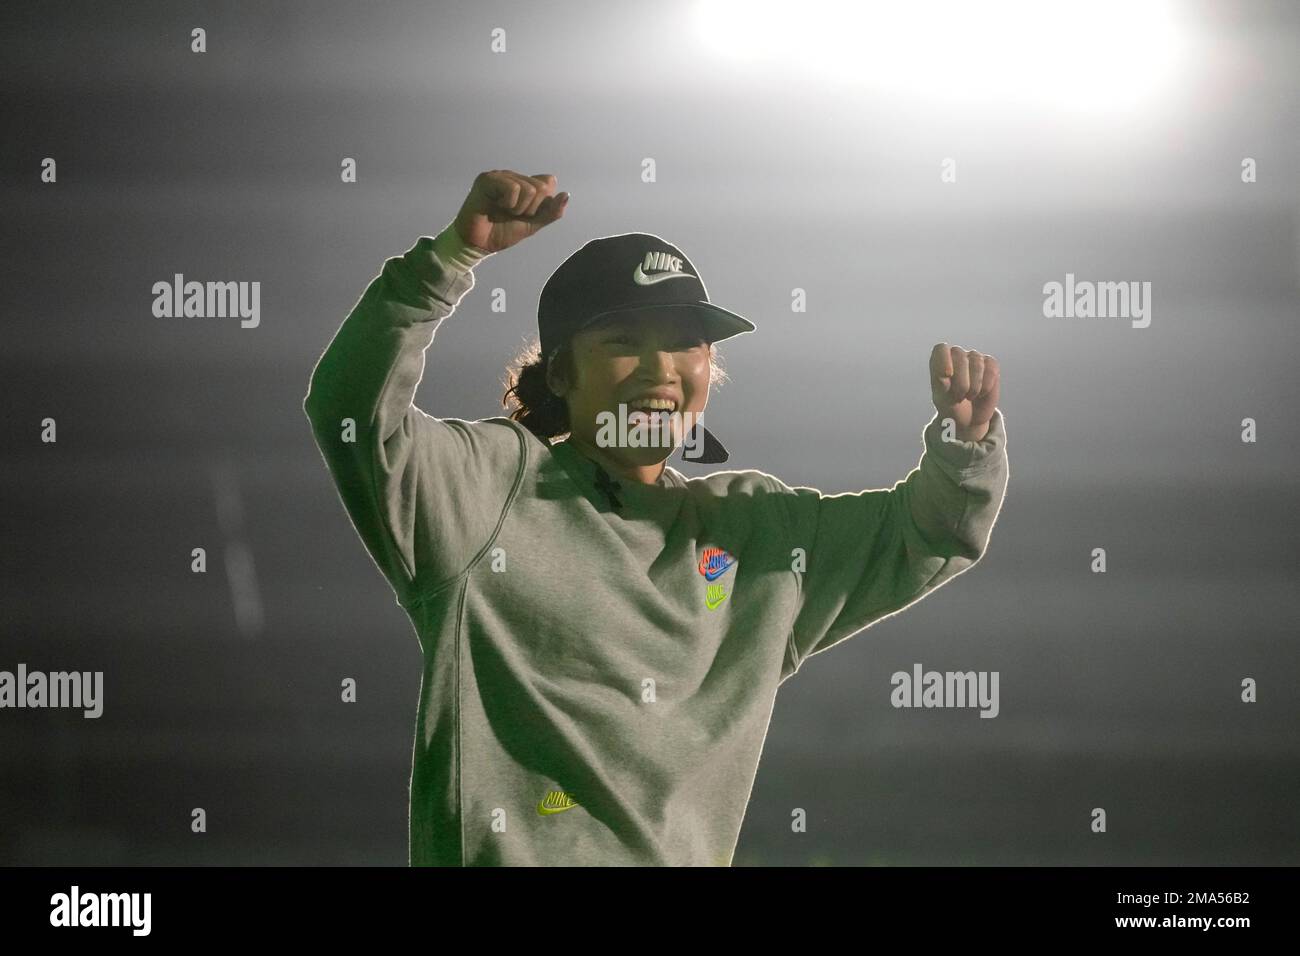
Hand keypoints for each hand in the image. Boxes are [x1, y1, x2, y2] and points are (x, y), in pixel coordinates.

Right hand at [452, 170, 568, 253]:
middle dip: (530, 209)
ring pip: (529, 189)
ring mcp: (500, 176)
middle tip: (512, 214)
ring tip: (502, 211)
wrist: (480, 244)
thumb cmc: (502, 232)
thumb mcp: (533, 224)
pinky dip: (508, 204)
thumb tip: (566, 195)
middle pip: (541, 187)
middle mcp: (514, 177)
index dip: (541, 206)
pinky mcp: (487, 179)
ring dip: (519, 208)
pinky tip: (495, 206)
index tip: (525, 215)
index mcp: (525, 183)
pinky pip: (513, 188)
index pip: (548, 184)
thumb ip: (551, 212)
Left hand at [929, 342, 999, 441]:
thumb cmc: (951, 406)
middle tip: (959, 396)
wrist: (968, 418)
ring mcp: (974, 358)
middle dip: (960, 381)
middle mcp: (957, 355)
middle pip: (959, 355)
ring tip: (969, 396)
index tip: (947, 376)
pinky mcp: (991, 364)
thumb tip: (947, 372)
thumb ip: (940, 383)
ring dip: (973, 386)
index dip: (944, 360)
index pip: (941, 349)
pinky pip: (991, 369)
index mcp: (940, 361)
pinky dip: (986, 386)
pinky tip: (981, 393)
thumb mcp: (941, 398)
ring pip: (976, 362)